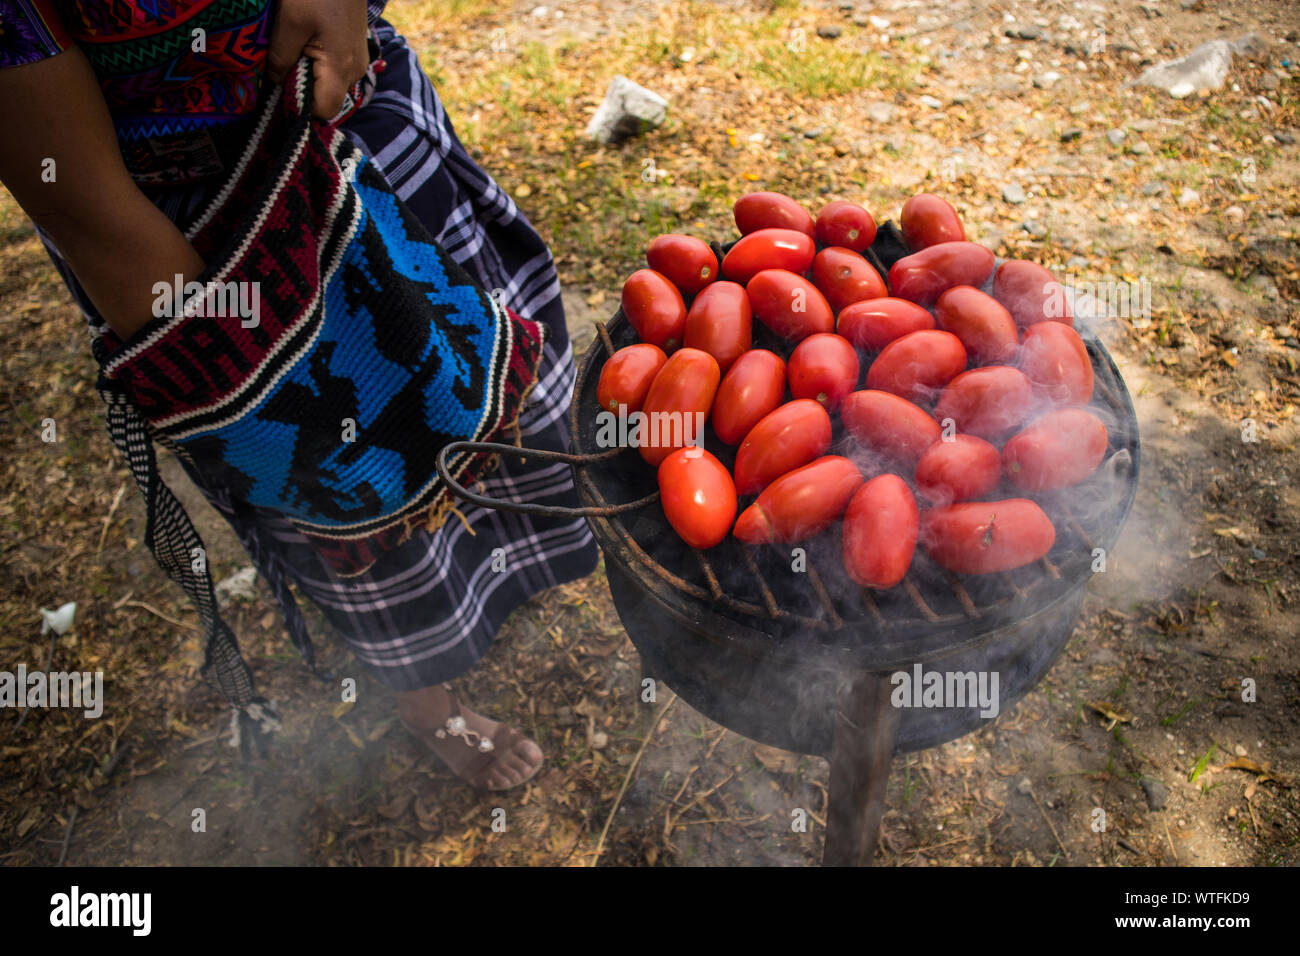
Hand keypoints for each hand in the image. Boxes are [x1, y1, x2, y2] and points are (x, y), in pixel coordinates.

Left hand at [267, 0, 369, 119]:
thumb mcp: (288, 23)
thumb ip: (280, 58)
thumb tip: (274, 83)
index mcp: (340, 69)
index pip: (323, 111)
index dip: (300, 108)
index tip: (280, 91)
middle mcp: (355, 71)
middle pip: (327, 100)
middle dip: (303, 90)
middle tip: (283, 66)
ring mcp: (358, 61)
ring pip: (330, 85)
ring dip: (310, 76)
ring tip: (295, 50)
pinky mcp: (355, 51)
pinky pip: (335, 71)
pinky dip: (319, 65)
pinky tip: (307, 44)